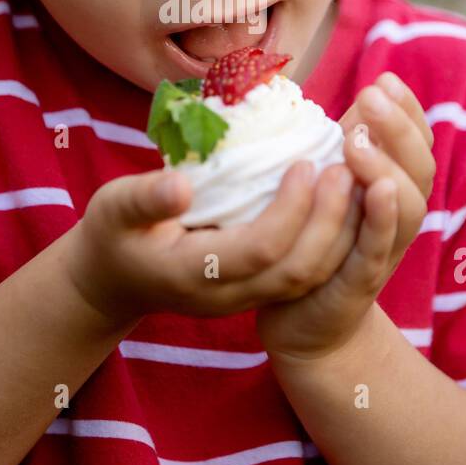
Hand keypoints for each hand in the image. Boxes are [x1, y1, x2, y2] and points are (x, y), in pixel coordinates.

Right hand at [65, 157, 361, 332]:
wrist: (114, 280)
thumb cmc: (112, 234)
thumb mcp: (112, 208)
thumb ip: (144, 198)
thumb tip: (182, 184)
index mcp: (191, 274)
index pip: (260, 250)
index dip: (291, 210)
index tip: (305, 164)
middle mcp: (224, 296)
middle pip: (296, 271)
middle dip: (328, 222)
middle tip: (346, 169)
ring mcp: (243, 300)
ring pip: (307, 278)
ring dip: (337, 234)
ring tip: (353, 181)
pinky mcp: (255, 292)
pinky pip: (303, 274)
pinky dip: (329, 241)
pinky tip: (340, 201)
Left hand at [255, 72, 434, 363]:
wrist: (304, 324)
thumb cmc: (310, 242)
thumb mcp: (325, 187)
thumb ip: (335, 146)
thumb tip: (324, 87)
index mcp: (393, 190)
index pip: (417, 143)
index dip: (408, 111)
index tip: (384, 79)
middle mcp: (397, 219)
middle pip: (421, 168)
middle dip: (399, 127)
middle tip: (369, 94)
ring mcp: (384, 251)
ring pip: (410, 207)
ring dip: (389, 166)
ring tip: (359, 139)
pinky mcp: (361, 282)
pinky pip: (379, 248)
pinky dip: (382, 217)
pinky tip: (376, 189)